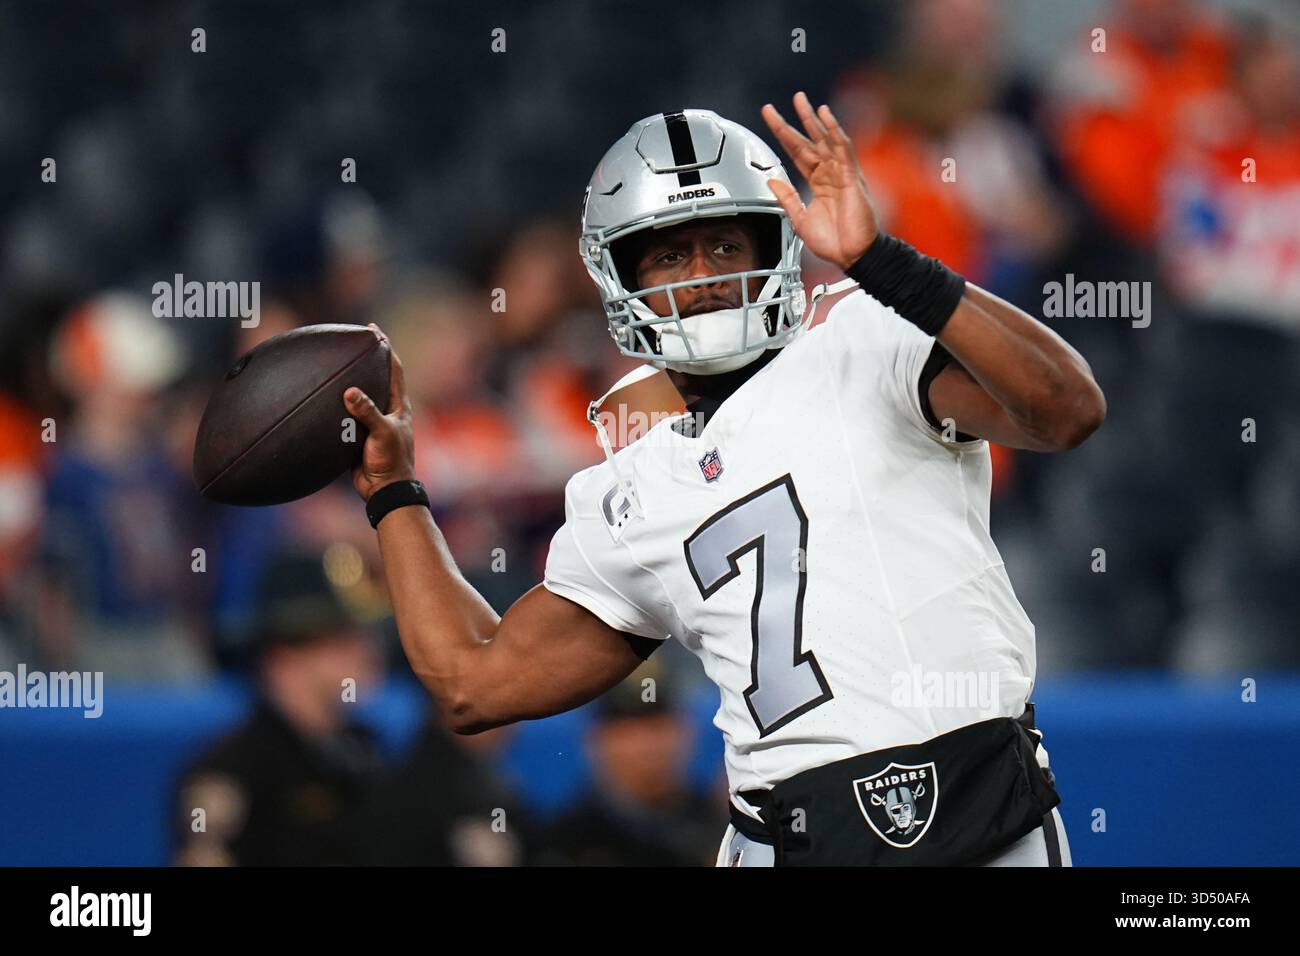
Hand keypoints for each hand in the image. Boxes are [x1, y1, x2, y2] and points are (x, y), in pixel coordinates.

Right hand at [344, 324, 415, 501]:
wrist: (384, 491)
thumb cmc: (391, 462)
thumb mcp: (381, 434)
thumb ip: (367, 412)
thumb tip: (349, 392)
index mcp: (398, 405)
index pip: (393, 369)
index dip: (384, 348)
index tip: (372, 331)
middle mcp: (387, 410)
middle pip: (376, 377)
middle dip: (365, 360)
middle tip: (349, 341)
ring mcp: (372, 423)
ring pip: (360, 396)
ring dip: (348, 382)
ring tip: (331, 365)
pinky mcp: (358, 436)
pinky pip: (345, 415)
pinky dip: (335, 405)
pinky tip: (320, 399)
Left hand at [760, 91, 878, 270]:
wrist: (851, 255)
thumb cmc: (833, 242)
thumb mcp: (799, 219)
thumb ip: (787, 198)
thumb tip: (772, 181)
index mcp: (817, 183)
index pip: (798, 152)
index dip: (785, 134)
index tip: (772, 117)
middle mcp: (829, 174)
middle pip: (812, 140)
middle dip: (800, 119)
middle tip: (793, 98)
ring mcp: (841, 174)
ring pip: (827, 140)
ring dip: (815, 120)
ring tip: (804, 102)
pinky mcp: (851, 178)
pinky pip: (843, 150)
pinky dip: (835, 133)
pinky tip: (827, 118)